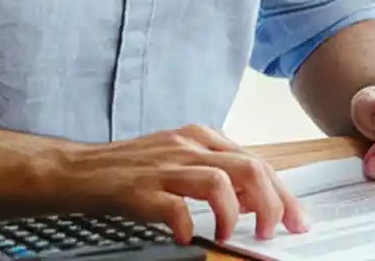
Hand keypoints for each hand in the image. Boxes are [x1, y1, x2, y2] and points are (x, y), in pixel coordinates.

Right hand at [56, 125, 309, 243]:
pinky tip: (185, 237)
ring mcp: (164, 166)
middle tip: (274, 232)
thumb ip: (216, 170)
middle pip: (249, 168)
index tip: (297, 220)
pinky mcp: (139, 189)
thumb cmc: (130, 168)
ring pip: (220, 181)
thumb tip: (256, 199)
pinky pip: (173, 207)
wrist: (76, 169)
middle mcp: (187, 146)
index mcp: (201, 137)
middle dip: (273, 204)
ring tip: (230, 234)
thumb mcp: (179, 157)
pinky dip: (186, 225)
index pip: (257, 161)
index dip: (283, 194)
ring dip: (233, 214)